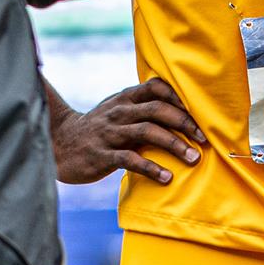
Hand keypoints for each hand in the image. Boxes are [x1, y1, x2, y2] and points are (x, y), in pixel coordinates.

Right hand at [48, 78, 204, 184]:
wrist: (59, 144)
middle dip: (185, 123)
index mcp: (125, 99)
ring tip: (194, 158)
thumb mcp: (119, 110)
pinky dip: (151, 168)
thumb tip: (184, 110)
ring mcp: (109, 133)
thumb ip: (144, 106)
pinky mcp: (101, 155)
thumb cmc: (101, 128)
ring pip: (147, 133)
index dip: (180, 96)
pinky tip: (167, 177)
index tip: (200, 111)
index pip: (156, 87)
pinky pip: (130, 160)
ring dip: (175, 145)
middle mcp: (119, 112)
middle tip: (204, 138)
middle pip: (157, 110)